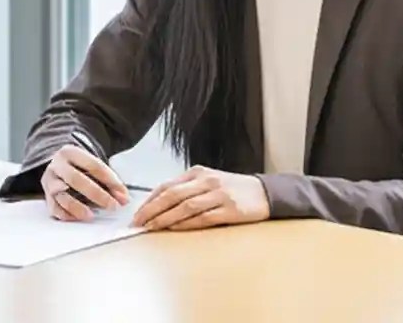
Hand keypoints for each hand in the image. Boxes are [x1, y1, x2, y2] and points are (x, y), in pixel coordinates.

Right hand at [40, 144, 130, 221]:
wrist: (59, 166)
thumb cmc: (80, 168)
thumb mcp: (93, 167)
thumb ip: (109, 181)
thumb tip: (123, 198)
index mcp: (71, 152)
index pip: (93, 165)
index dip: (110, 180)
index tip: (122, 194)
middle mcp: (57, 165)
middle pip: (75, 179)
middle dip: (96, 194)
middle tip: (112, 206)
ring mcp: (50, 181)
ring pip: (61, 195)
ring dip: (78, 207)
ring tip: (92, 215)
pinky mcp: (46, 196)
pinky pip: (54, 207)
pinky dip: (66, 214)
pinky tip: (78, 218)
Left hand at [131, 166, 268, 231]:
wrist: (264, 193)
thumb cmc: (233, 189)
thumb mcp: (208, 182)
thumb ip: (187, 189)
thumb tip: (159, 205)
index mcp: (198, 172)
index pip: (167, 185)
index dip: (150, 200)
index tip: (137, 213)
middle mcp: (207, 181)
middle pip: (173, 195)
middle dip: (152, 209)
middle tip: (139, 222)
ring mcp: (219, 195)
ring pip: (185, 206)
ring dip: (166, 218)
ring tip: (152, 227)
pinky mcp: (230, 209)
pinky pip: (203, 217)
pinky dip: (187, 223)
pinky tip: (175, 228)